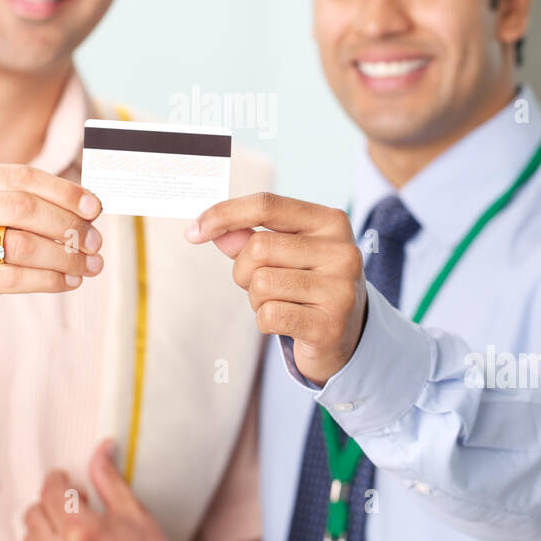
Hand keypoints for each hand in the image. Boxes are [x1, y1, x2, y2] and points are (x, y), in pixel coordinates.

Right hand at [0, 162, 103, 349]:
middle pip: (21, 207)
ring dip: (64, 257)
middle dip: (66, 225)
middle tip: (95, 242)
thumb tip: (90, 206)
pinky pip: (10, 278)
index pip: (19, 176)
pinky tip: (68, 282)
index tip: (95, 208)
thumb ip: (33, 205)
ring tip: (89, 265)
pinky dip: (48, 280)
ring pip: (19, 245)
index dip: (62, 191)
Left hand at [22, 439, 171, 540]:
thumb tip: (102, 451)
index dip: (56, 479)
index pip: (51, 492)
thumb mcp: (135, 515)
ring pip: (29, 539)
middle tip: (72, 502)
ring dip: (45, 527)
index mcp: (80, 530)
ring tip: (69, 527)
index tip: (64, 478)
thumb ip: (110, 481)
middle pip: (34, 514)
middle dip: (50, 503)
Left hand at [186, 193, 366, 386]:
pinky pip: (269, 316)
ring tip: (281, 303)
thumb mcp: (283, 254)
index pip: (267, 205)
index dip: (224, 214)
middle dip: (244, 271)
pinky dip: (265, 321)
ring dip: (256, 299)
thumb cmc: (307, 285)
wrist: (347, 335)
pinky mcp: (330, 325)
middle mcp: (342, 252)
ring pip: (260, 284)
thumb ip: (248, 238)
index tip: (194, 230)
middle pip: (258, 249)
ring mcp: (340, 289)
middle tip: (261, 285)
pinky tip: (288, 323)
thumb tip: (210, 229)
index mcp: (331, 222)